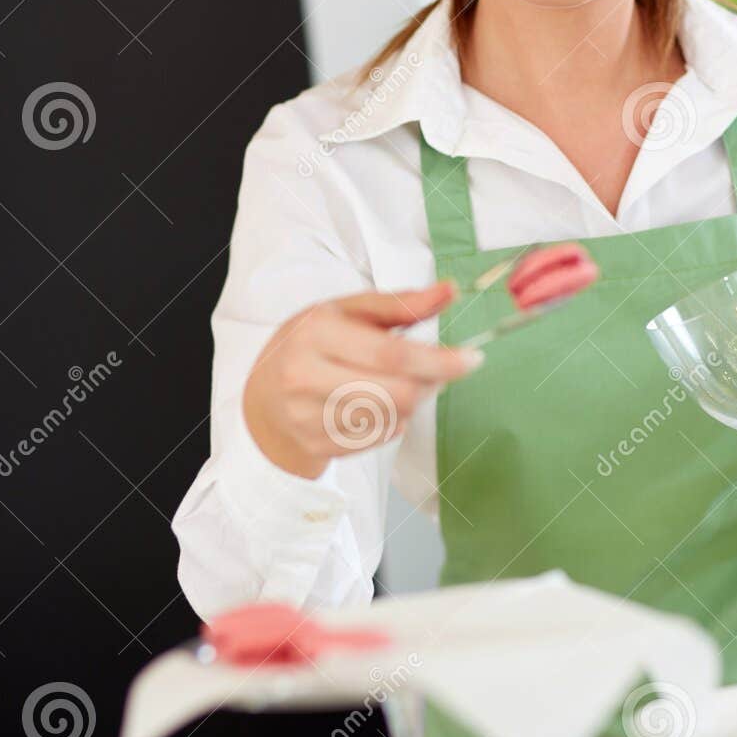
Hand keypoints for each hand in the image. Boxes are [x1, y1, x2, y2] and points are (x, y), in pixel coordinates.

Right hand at [243, 280, 482, 477]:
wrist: (263, 398)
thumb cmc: (312, 344)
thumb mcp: (348, 311)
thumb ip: (401, 304)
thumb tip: (450, 291)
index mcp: (316, 331)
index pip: (391, 353)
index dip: (438, 359)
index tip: (473, 359)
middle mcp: (307, 376)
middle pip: (398, 393)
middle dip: (430, 382)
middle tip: (436, 369)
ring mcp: (309, 416)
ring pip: (394, 417)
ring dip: (412, 400)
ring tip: (397, 381)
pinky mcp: (317, 445)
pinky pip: (381, 437)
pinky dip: (393, 420)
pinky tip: (374, 404)